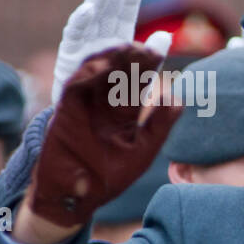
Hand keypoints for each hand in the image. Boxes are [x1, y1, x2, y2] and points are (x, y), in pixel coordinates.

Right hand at [27, 44, 180, 229]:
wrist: (79, 199)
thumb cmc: (111, 176)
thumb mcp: (143, 149)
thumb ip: (160, 124)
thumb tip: (177, 97)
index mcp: (124, 112)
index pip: (138, 82)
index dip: (150, 64)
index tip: (163, 45)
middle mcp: (104, 105)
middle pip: (118, 73)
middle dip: (131, 57)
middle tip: (147, 43)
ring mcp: (84, 106)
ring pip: (96, 74)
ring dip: (110, 59)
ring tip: (127, 46)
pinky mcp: (65, 112)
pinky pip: (74, 87)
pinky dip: (87, 74)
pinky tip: (103, 63)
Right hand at [51, 0, 171, 105]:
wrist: (92, 140)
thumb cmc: (119, 113)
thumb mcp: (141, 85)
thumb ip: (152, 61)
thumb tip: (165, 37)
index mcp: (117, 50)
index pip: (124, 20)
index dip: (129, 2)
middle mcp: (98, 47)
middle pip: (107, 17)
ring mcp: (83, 52)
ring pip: (90, 23)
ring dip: (97, 4)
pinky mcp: (68, 61)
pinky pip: (74, 39)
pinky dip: (80, 23)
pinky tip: (89, 9)